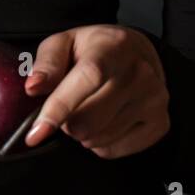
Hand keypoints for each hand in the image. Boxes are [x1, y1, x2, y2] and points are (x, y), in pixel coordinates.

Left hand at [23, 24, 168, 158]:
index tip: (36, 132)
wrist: (138, 53)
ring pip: (98, 138)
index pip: (89, 78)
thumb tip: (34, 87)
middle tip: (69, 106)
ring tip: (88, 109)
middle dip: (66, 121)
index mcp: (114, 47)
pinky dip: (100, 143)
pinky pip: (114, 151)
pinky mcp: (160, 123)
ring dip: (82, 132)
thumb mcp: (65, 43)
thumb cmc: (95, 49)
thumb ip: (47, 63)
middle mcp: (140, 73)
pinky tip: (104, 121)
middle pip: (88, 119)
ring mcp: (154, 99)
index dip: (60, 107)